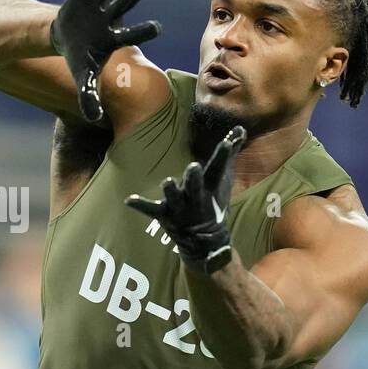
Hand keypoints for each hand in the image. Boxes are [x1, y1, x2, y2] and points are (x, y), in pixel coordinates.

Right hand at [50, 0, 160, 122]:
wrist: (68, 39)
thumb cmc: (82, 59)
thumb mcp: (84, 78)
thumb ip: (90, 98)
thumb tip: (95, 119)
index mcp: (113, 37)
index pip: (132, 34)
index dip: (144, 30)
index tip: (158, 27)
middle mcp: (109, 18)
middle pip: (123, 5)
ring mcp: (97, 4)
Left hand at [124, 126, 246, 272]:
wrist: (206, 240)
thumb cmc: (214, 202)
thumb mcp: (223, 179)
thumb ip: (230, 153)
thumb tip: (239, 128)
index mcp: (210, 187)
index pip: (218, 168)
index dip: (223, 155)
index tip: (228, 142)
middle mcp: (195, 197)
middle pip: (195, 186)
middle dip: (194, 178)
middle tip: (194, 167)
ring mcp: (179, 207)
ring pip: (174, 198)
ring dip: (171, 191)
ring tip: (168, 182)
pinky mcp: (164, 214)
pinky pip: (150, 209)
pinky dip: (140, 205)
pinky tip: (128, 200)